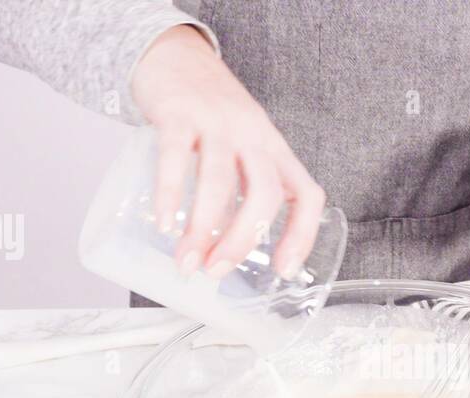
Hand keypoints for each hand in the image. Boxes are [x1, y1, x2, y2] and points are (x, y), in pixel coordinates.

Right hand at [131, 26, 323, 276]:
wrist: (174, 54)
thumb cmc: (210, 111)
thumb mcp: (243, 145)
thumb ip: (240, 188)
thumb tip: (225, 249)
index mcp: (274, 148)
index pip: (307, 193)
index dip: (302, 235)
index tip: (283, 269)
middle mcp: (253, 135)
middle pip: (264, 193)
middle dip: (242, 241)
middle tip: (216, 271)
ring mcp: (217, 122)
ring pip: (219, 180)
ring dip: (204, 229)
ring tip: (186, 260)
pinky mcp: (179, 113)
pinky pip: (175, 157)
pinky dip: (170, 194)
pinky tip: (163, 223)